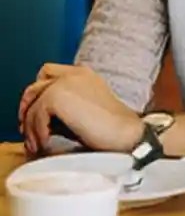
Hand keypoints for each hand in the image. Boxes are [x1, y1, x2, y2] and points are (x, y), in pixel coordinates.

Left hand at [17, 64, 140, 155]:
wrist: (125, 134)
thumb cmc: (110, 129)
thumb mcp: (84, 111)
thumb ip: (64, 107)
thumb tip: (38, 119)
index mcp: (84, 74)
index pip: (48, 72)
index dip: (38, 92)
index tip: (35, 113)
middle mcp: (74, 73)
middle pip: (35, 86)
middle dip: (28, 109)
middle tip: (28, 130)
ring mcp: (65, 83)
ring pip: (33, 103)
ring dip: (31, 126)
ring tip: (37, 143)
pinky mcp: (57, 96)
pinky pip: (35, 115)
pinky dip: (37, 132)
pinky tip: (47, 142)